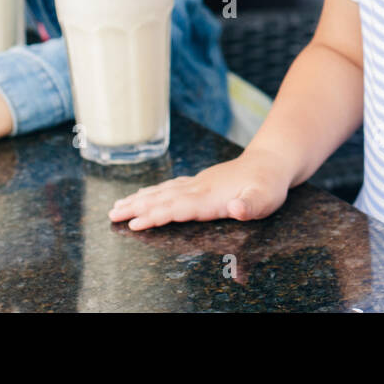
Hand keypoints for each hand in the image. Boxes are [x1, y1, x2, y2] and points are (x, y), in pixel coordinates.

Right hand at [109, 147, 292, 229]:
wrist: (272, 160)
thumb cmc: (269, 184)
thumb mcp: (266, 199)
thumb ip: (250, 206)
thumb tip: (236, 208)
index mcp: (210, 197)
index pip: (177, 208)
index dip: (155, 216)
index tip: (133, 223)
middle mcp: (199, 188)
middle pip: (162, 199)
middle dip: (136, 207)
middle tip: (111, 214)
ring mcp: (198, 183)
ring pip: (163, 191)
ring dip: (139, 199)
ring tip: (117, 206)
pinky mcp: (201, 182)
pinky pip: (171, 187)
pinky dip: (154, 191)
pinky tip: (144, 194)